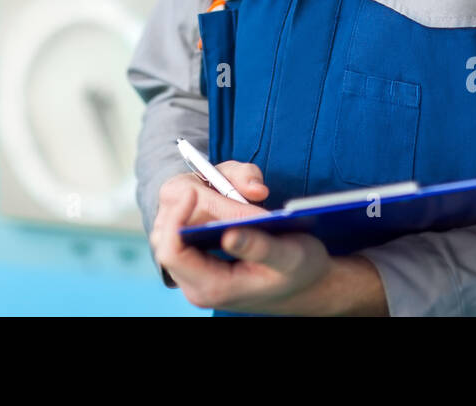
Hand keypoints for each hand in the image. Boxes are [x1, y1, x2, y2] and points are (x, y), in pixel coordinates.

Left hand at [150, 161, 336, 313]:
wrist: (306, 281)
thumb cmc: (301, 270)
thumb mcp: (290, 257)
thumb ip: (259, 247)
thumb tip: (228, 236)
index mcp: (212, 287)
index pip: (171, 251)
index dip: (176, 219)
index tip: (194, 191)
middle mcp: (196, 279)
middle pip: (169, 230)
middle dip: (195, 200)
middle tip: (233, 188)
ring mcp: (196, 266)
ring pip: (174, 220)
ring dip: (199, 198)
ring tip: (238, 192)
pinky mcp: (200, 251)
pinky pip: (186, 218)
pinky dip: (205, 200)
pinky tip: (234, 196)